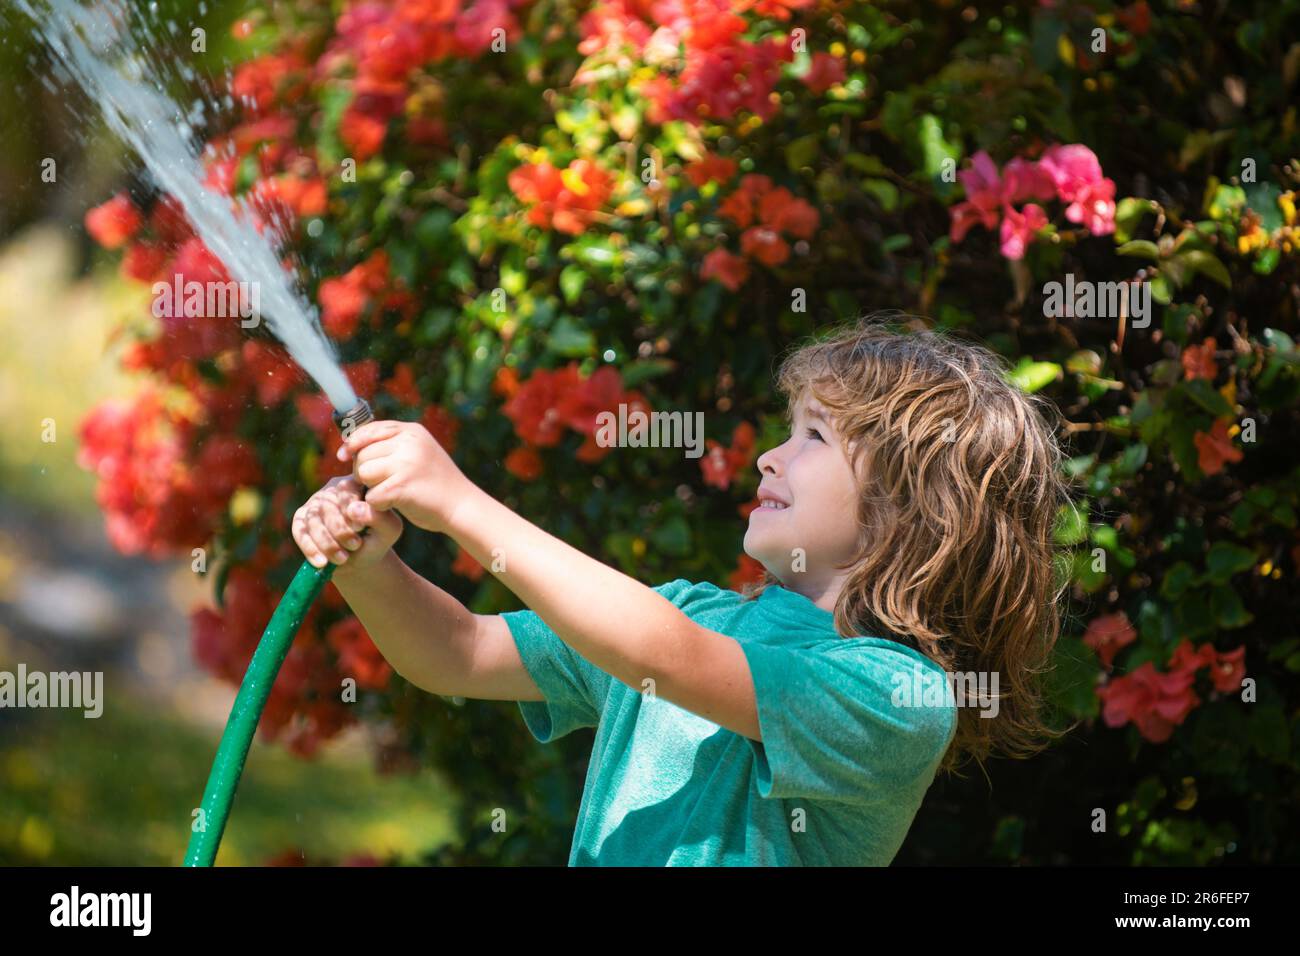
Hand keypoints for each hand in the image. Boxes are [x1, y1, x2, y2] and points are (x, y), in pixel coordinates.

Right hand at [292, 476, 402, 569]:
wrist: (359, 561)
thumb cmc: (376, 540)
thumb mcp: (388, 531)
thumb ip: (379, 518)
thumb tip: (354, 509)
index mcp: (357, 485)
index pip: (347, 487)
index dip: (349, 505)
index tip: (360, 528)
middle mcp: (333, 490)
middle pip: (328, 504)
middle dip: (340, 529)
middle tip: (354, 546)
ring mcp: (315, 503)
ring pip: (313, 519)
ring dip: (327, 542)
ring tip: (342, 559)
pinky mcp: (301, 520)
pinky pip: (300, 531)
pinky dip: (310, 548)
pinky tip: (321, 562)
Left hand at [337, 419, 473, 534]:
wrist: (462, 505)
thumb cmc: (436, 482)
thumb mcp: (419, 452)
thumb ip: (393, 444)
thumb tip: (352, 442)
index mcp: (412, 431)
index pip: (370, 429)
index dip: (353, 442)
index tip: (342, 454)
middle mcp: (409, 443)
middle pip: (363, 454)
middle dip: (363, 470)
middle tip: (377, 483)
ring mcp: (406, 463)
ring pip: (363, 473)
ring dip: (370, 487)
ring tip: (388, 493)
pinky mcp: (402, 486)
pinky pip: (372, 495)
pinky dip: (378, 504)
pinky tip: (392, 505)